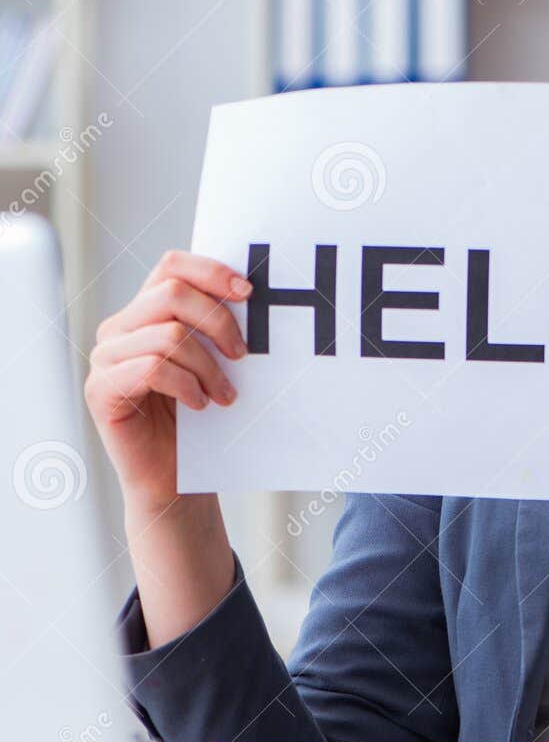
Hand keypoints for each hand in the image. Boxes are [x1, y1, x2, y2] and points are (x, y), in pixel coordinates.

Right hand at [84, 249, 250, 510]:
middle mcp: (120, 328)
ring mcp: (106, 357)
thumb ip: (217, 328)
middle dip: (219, 321)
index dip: (211, 271)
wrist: (176, 476)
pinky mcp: (101, 389)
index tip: (248, 293)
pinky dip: (187, 386)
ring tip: (225, 394)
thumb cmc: (200, 417)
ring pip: (169, 335)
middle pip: (172, 293)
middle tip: (242, 355)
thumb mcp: (214, 362)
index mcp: (147, 312)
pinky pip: (152, 368)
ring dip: (209, 367)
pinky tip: (201, 405)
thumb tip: (253, 297)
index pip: (172, 266)